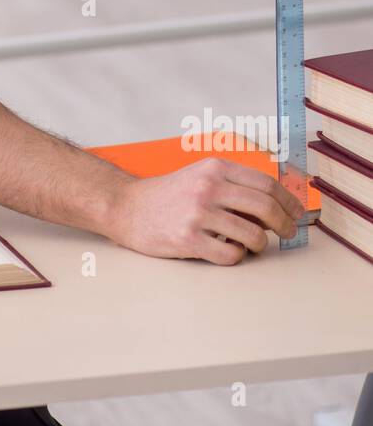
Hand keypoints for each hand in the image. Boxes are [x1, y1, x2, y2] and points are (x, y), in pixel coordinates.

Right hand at [107, 158, 304, 263]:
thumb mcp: (202, 175)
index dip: (289, 202)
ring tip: (253, 245)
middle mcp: (208, 187)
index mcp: (216, 168)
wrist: (128, 207)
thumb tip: (277, 206)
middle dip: (285, 225)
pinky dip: (237, 257)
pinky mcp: (188, 239)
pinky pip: (230, 255)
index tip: (297, 214)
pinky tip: (229, 251)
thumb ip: (234, 184)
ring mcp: (198, 214)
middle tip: (287, 233)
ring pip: (253, 235)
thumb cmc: (170, 195)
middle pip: (266, 208)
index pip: (267, 184)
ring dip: (260, 245)